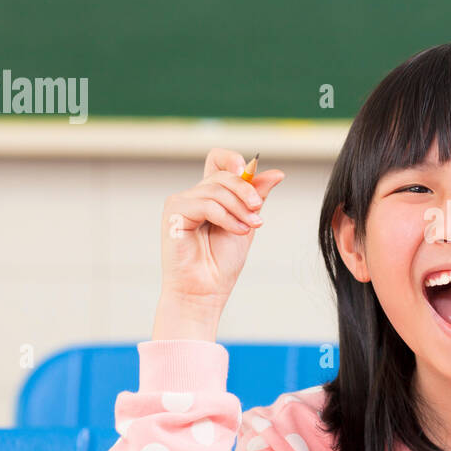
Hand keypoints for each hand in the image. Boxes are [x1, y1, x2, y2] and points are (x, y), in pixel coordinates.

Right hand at [159, 148, 284, 312]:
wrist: (206, 290)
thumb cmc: (221, 262)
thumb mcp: (247, 223)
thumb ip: (257, 197)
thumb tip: (276, 173)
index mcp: (210, 195)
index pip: (217, 160)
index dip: (233, 159)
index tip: (250, 171)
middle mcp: (194, 196)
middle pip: (222, 175)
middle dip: (246, 191)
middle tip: (258, 211)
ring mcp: (181, 203)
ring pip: (217, 190)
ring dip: (239, 209)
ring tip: (249, 227)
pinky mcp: (174, 213)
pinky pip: (206, 204)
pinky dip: (226, 217)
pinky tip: (237, 231)